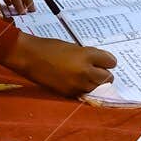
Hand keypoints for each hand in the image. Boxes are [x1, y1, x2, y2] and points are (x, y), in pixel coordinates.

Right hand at [1, 33, 116, 96]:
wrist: (30, 57)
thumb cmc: (50, 47)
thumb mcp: (74, 47)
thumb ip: (88, 56)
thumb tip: (99, 64)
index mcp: (87, 56)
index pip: (111, 62)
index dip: (107, 61)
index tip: (103, 61)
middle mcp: (85, 72)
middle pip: (108, 78)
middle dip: (103, 74)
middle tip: (95, 70)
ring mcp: (78, 84)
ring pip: (98, 88)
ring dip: (95, 83)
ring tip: (85, 77)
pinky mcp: (70, 93)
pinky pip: (85, 93)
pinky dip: (84, 88)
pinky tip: (76, 82)